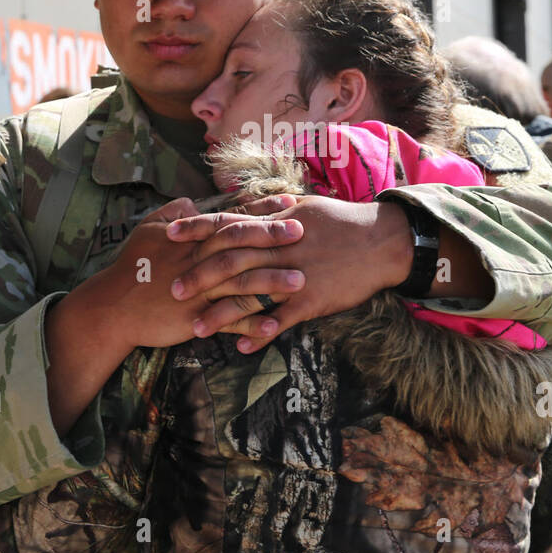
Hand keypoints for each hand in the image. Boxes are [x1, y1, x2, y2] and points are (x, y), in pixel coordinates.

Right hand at [86, 195, 302, 347]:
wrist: (112, 307)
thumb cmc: (130, 266)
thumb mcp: (147, 230)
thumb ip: (171, 213)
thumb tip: (189, 201)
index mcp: (191, 238)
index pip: (231, 219)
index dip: (261, 210)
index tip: (289, 203)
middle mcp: (198, 261)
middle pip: (240, 245)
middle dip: (273, 238)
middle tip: (303, 232)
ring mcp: (199, 291)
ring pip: (240, 284)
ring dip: (271, 282)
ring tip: (301, 281)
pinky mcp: (196, 318)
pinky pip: (229, 322)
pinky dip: (252, 325)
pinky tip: (276, 326)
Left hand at [167, 195, 412, 352]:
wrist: (382, 241)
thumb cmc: (342, 222)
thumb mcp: (304, 207)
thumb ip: (269, 212)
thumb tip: (241, 211)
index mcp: (275, 223)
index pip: (228, 223)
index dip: (196, 229)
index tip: (168, 234)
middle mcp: (280, 248)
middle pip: (230, 261)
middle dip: (199, 276)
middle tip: (173, 290)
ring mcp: (296, 275)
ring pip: (250, 295)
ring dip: (220, 313)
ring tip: (196, 329)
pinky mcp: (312, 300)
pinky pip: (280, 319)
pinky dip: (259, 333)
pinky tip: (240, 345)